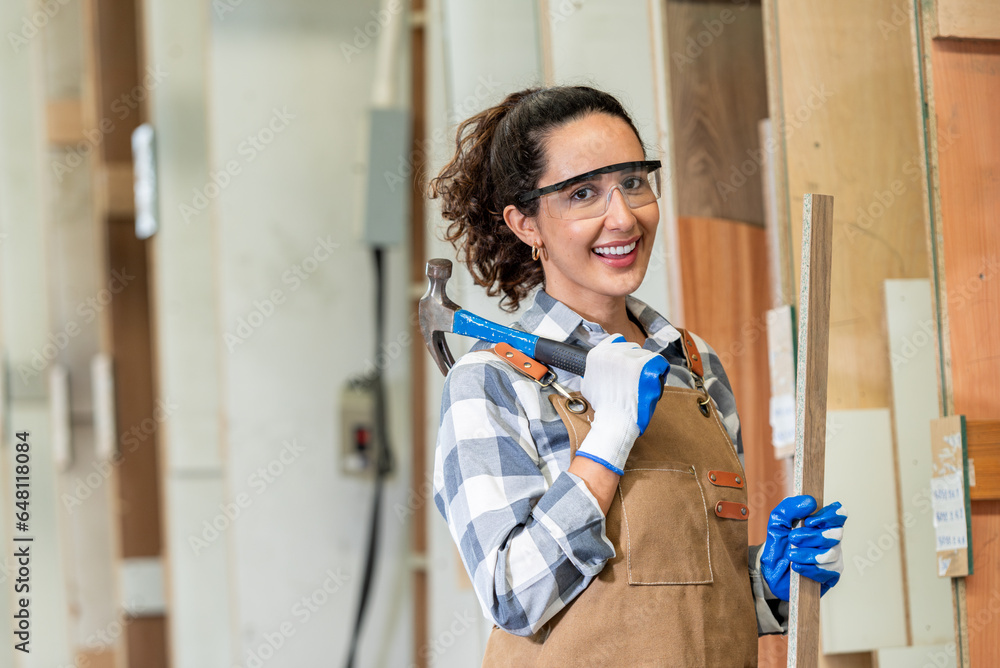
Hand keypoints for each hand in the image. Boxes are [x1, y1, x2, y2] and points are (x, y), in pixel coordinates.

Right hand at [575, 334, 668, 474]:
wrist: (614, 422)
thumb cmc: (603, 407)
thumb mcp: (587, 384)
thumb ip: (593, 369)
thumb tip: (599, 364)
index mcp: (597, 354)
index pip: (617, 340)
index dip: (625, 353)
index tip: (627, 366)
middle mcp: (611, 353)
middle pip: (633, 348)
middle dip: (636, 362)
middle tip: (635, 380)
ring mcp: (628, 359)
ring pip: (646, 355)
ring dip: (648, 368)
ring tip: (642, 384)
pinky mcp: (644, 367)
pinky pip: (660, 361)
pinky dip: (660, 371)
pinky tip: (655, 382)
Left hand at [760, 495, 846, 599]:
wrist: (770, 570)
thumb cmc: (778, 543)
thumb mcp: (778, 521)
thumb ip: (790, 507)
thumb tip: (810, 502)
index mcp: (822, 523)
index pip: (839, 514)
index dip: (828, 516)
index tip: (809, 521)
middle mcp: (832, 540)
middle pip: (835, 534)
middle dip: (811, 536)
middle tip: (792, 538)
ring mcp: (833, 558)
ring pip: (830, 554)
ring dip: (807, 554)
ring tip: (791, 555)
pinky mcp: (831, 576)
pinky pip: (826, 572)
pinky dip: (808, 569)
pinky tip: (796, 566)